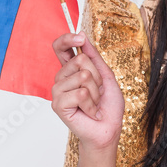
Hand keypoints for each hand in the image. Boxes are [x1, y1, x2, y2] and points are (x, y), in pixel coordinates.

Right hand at [51, 32, 124, 150]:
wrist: (108, 129)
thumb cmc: (108, 106)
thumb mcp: (106, 76)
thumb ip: (94, 57)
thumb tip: (83, 37)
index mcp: (71, 71)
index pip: (60, 48)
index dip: (67, 39)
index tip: (80, 38)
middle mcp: (61, 79)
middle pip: (80, 60)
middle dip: (97, 77)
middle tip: (97, 93)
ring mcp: (58, 92)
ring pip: (83, 76)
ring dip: (96, 92)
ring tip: (94, 103)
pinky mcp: (58, 105)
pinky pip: (81, 93)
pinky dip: (92, 104)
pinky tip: (90, 112)